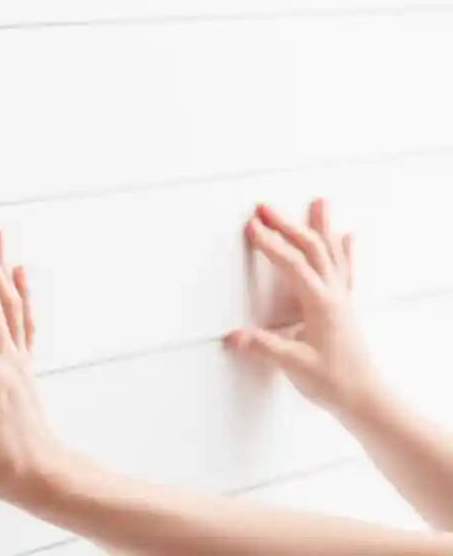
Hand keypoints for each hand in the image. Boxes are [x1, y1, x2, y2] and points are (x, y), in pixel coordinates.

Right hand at [224, 199, 379, 415]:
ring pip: (331, 252)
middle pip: (311, 248)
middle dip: (286, 224)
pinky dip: (343, 248)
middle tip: (265, 207)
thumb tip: (235, 336)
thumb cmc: (334, 381)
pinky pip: (344, 268)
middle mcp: (333, 295)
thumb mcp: (294, 365)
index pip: (292, 264)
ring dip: (320, 225)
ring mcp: (341, 298)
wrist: (365, 397)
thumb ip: (264, 348)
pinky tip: (346, 237)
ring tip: (318, 202)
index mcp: (320, 303)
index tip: (253, 226)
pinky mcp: (343, 305)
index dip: (271, 244)